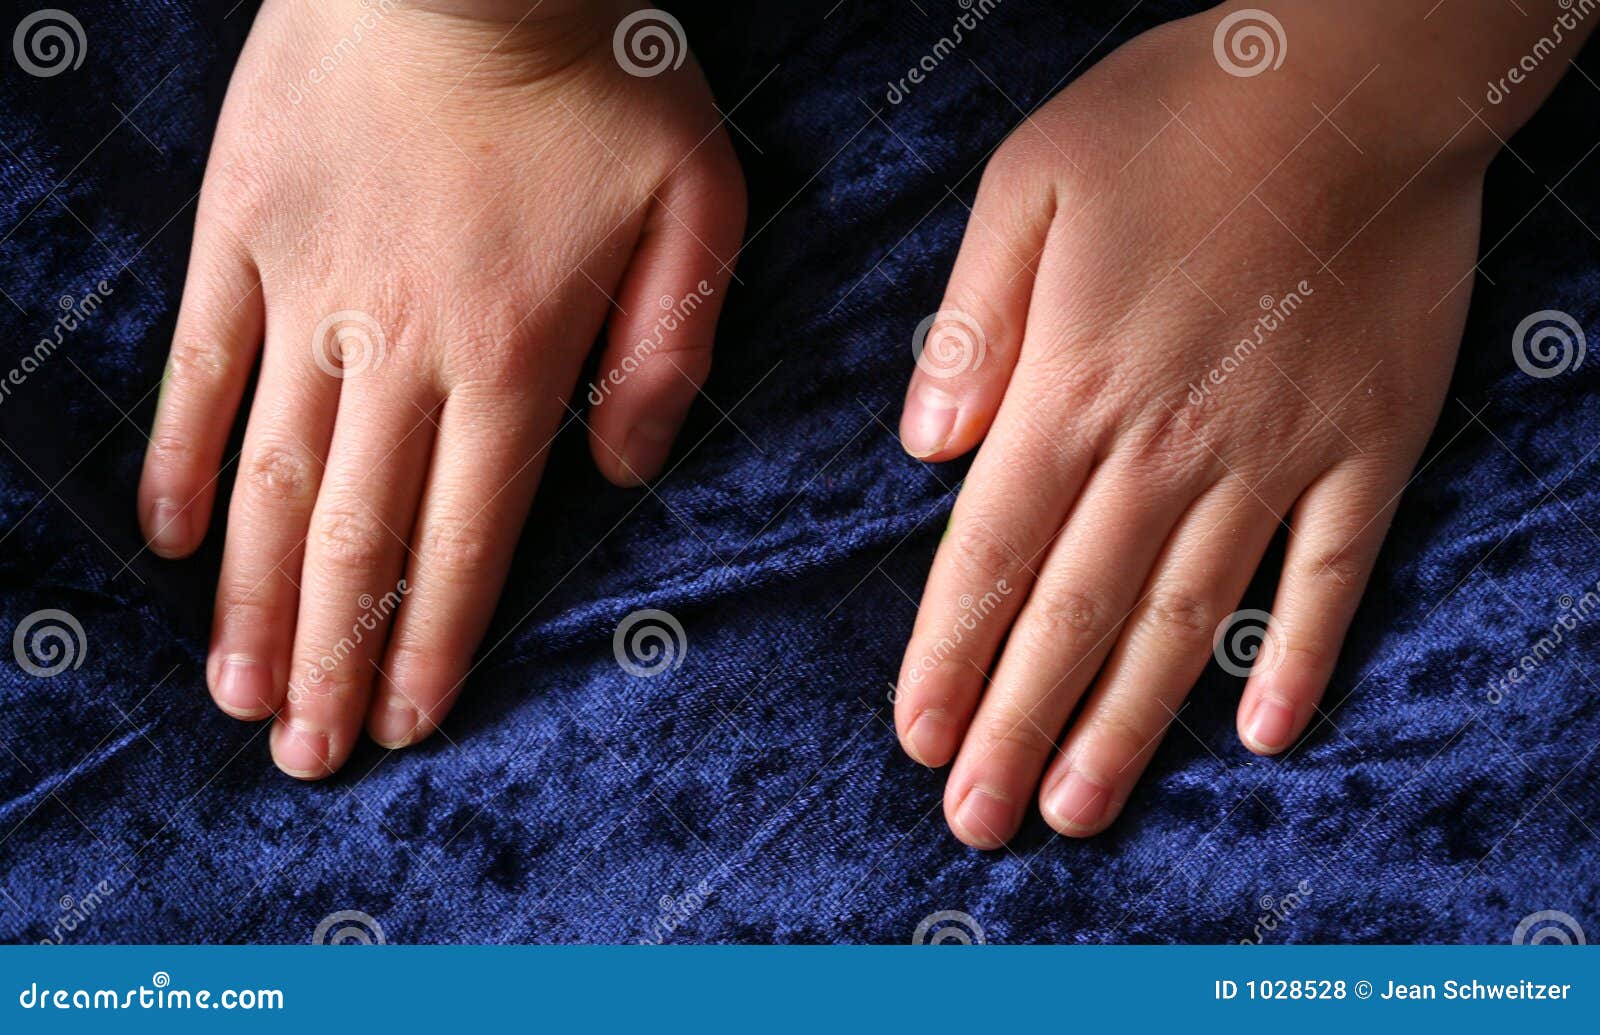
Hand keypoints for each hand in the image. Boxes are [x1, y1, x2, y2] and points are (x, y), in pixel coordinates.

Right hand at [137, 0, 744, 776]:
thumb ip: (669, 351)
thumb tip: (620, 474)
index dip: (434, 644)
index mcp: (516, 357)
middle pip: (359, 537)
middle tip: (306, 755)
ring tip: (239, 691)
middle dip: (335, 658)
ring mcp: (306, 291)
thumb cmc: (596, 73)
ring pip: (270, 477)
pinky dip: (180, 456)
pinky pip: (200, 364)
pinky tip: (169, 538)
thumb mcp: (696, 204)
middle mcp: (402, 349)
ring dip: (253, 596)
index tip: (402, 725)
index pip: (469, 539)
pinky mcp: (241, 231)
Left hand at [890, 3, 1558, 844]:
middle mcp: (1165, 446)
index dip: (949, 660)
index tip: (921, 743)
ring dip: (1125, 725)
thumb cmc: (1177, 117)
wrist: (1358, 79)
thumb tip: (925, 453)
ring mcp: (1274, 456)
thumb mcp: (1026, 185)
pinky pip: (1330, 578)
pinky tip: (1262, 738)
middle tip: (979, 822)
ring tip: (1080, 811)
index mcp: (1072, 387)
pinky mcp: (1367, 449)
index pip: (987, 557)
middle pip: (1073, 617)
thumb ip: (969, 329)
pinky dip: (1299, 662)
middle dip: (1016, 728)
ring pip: (1186, 623)